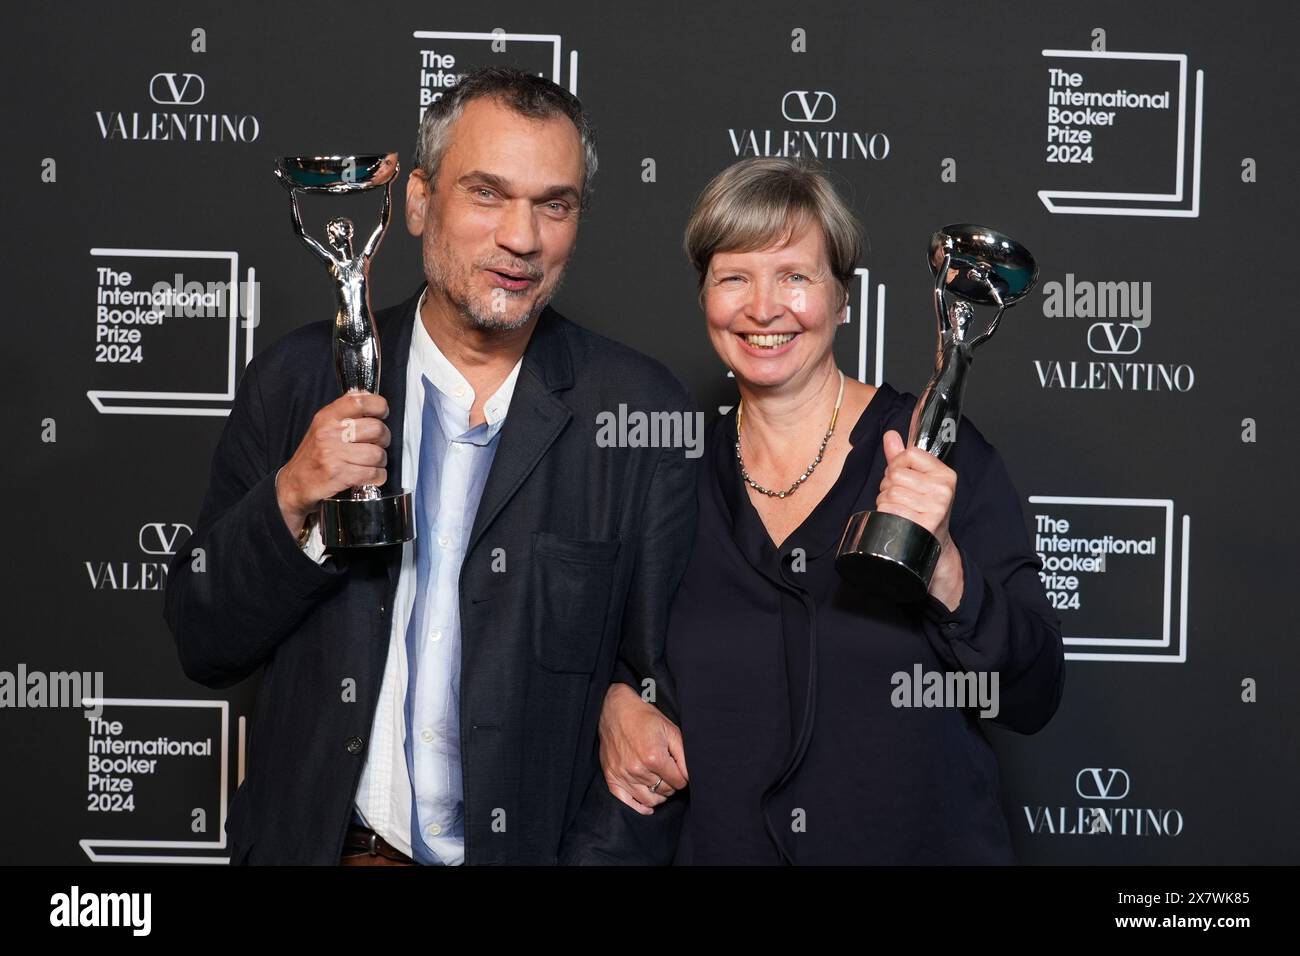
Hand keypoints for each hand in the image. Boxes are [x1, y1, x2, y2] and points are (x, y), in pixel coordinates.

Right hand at [275, 390, 390, 535]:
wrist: (295, 482)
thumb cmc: (313, 455)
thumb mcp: (323, 426)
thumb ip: (344, 412)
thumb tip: (368, 397)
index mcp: (327, 417)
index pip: (360, 401)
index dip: (378, 406)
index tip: (382, 414)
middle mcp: (330, 432)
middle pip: (377, 429)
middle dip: (384, 439)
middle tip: (377, 445)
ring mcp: (334, 453)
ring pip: (377, 454)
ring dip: (380, 462)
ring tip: (371, 463)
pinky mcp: (339, 474)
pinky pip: (373, 473)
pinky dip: (377, 477)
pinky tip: (369, 476)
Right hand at [598, 682, 687, 814]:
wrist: (615, 710)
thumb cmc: (644, 718)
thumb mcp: (670, 730)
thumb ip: (683, 755)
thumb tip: (690, 776)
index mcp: (654, 757)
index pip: (678, 782)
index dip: (683, 776)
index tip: (679, 769)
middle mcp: (637, 769)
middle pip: (665, 791)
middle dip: (671, 784)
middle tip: (670, 772)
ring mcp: (623, 775)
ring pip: (649, 800)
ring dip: (659, 795)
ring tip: (661, 784)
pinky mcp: (611, 777)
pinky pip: (627, 802)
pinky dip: (639, 806)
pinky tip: (648, 805)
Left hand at [876, 429, 963, 608]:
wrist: (933, 546)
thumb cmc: (923, 510)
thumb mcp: (917, 481)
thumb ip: (902, 458)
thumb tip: (890, 435)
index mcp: (944, 474)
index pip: (909, 454)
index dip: (896, 465)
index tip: (900, 477)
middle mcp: (944, 489)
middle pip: (896, 474)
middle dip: (888, 486)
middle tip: (899, 499)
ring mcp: (937, 507)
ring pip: (890, 492)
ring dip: (885, 502)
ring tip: (898, 510)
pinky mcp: (926, 523)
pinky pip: (891, 510)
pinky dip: (885, 514)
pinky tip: (896, 520)